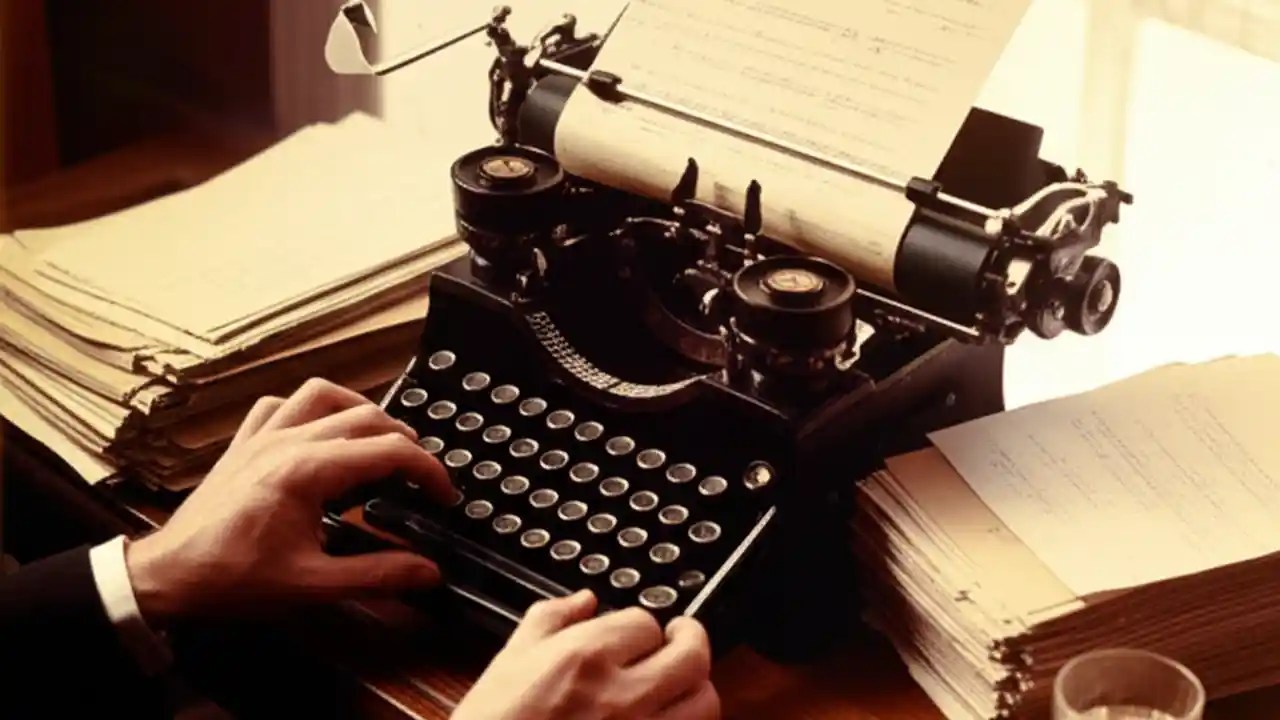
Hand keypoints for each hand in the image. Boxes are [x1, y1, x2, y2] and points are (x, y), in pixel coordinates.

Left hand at [124, 378, 455, 625]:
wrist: (169, 576)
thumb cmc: (232, 578)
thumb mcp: (312, 585)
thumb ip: (376, 575)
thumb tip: (427, 571)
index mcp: (307, 471)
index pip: (389, 451)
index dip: (428, 470)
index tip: (444, 494)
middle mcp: (287, 441)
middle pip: (366, 417)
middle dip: (405, 442)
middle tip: (421, 477)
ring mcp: (262, 436)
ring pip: (324, 394)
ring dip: (361, 410)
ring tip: (380, 439)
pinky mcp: (244, 443)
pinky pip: (281, 404)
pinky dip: (309, 409)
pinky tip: (320, 432)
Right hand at [453, 590, 719, 719]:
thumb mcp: (510, 660)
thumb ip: (552, 618)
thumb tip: (585, 599)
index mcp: (585, 658)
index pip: (646, 622)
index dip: (642, 625)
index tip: (637, 633)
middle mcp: (621, 696)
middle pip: (693, 656)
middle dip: (691, 641)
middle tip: (682, 639)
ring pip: (704, 703)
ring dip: (696, 688)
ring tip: (680, 684)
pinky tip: (666, 718)